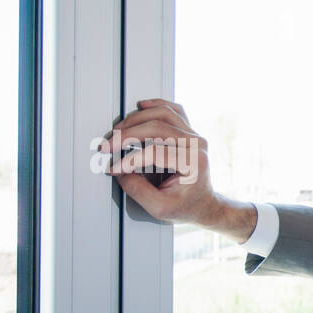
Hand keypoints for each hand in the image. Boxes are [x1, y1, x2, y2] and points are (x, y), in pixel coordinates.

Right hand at [96, 98, 254, 240]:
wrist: (204, 204)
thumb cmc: (186, 206)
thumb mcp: (160, 208)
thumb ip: (138, 190)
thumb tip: (120, 171)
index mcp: (193, 163)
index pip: (155, 153)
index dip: (130, 160)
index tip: (114, 168)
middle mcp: (197, 145)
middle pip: (157, 128)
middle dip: (127, 135)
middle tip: (108, 145)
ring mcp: (195, 136)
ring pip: (164, 114)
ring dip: (136, 119)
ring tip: (118, 130)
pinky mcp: (190, 132)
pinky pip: (174, 110)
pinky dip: (156, 105)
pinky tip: (142, 105)